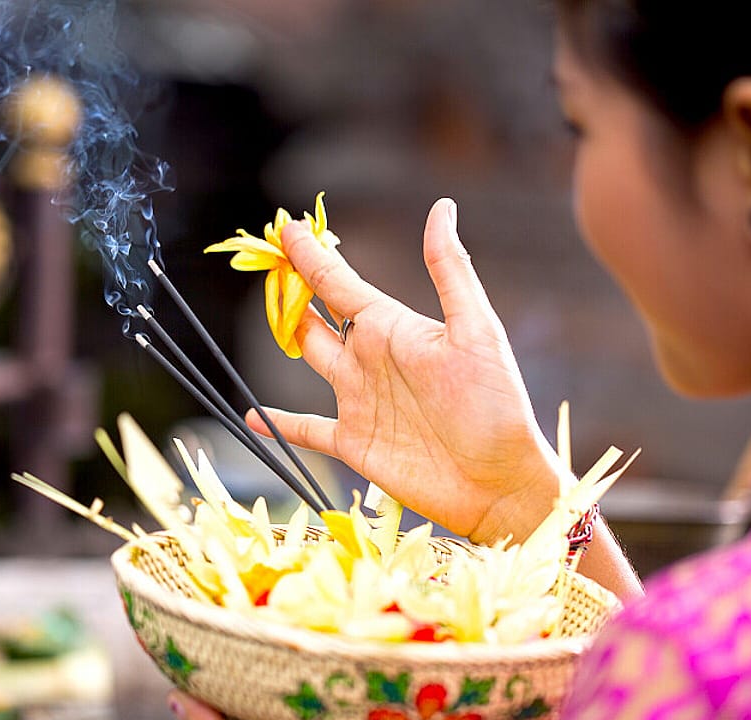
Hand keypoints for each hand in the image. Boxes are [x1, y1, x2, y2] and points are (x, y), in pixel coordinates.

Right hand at [249, 197, 564, 543]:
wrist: (499, 482)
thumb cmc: (497, 405)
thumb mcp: (477, 332)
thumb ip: (451, 271)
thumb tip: (442, 207)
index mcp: (394, 329)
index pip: (341, 284)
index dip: (313, 257)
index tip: (286, 227)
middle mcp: (371, 359)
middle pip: (316, 315)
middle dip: (290, 287)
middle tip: (261, 257)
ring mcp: (360, 401)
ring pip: (309, 357)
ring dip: (285, 334)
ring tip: (264, 312)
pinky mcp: (354, 444)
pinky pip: (306, 430)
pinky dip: (278, 424)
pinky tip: (250, 416)